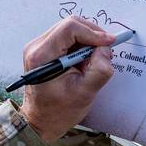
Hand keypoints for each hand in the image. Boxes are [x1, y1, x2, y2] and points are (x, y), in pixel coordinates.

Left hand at [19, 17, 115, 144]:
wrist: (40, 121)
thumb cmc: (58, 111)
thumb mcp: (84, 93)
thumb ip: (99, 70)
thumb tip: (105, 49)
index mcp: (41, 56)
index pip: (70, 28)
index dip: (93, 33)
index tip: (109, 43)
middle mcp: (36, 47)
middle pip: (70, 24)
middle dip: (92, 35)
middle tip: (105, 51)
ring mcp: (38, 47)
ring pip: (69, 29)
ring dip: (87, 40)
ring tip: (94, 60)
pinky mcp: (44, 50)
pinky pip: (66, 38)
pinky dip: (81, 45)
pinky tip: (85, 61)